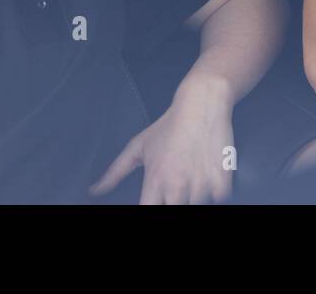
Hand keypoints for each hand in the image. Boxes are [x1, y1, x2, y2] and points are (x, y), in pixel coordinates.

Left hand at [90, 80, 235, 204]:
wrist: (202, 104)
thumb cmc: (169, 125)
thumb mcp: (137, 146)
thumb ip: (114, 172)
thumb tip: (94, 191)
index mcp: (155, 181)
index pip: (149, 211)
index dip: (151, 207)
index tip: (155, 199)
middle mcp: (177, 186)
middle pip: (174, 211)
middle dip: (175, 201)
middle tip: (176, 184)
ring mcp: (201, 184)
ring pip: (197, 204)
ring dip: (195, 194)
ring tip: (192, 174)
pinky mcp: (222, 179)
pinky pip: (219, 197)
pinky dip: (215, 189)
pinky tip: (208, 172)